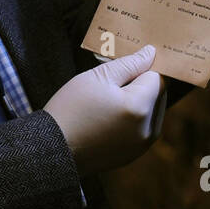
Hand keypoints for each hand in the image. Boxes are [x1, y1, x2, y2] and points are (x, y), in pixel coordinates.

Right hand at [43, 45, 166, 176]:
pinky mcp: (132, 155)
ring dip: (138, 102)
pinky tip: (108, 118)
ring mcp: (141, 145)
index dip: (141, 68)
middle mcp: (147, 129)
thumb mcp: (97, 77)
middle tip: (111, 84)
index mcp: (139, 107)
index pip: (156, 77)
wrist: (52, 149)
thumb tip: (151, 53)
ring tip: (108, 102)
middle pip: (157, 95)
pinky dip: (132, 120)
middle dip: (141, 85)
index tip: (123, 67)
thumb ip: (129, 64)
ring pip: (151, 112)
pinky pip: (141, 129)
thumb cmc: (71, 109)